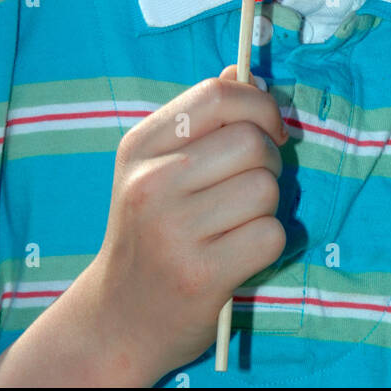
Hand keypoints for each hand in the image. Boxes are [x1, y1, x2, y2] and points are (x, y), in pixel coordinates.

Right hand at [82, 66, 287, 383]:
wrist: (119, 318)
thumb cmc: (151, 233)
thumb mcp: (156, 167)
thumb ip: (203, 119)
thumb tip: (246, 72)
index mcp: (140, 146)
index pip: (217, 95)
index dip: (259, 104)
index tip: (270, 129)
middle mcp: (151, 184)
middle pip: (252, 142)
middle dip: (269, 160)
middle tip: (251, 184)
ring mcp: (174, 231)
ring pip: (266, 189)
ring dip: (267, 205)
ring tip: (237, 222)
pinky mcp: (202, 275)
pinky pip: (271, 235)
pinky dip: (267, 243)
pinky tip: (238, 253)